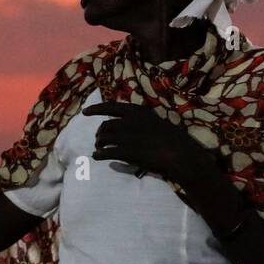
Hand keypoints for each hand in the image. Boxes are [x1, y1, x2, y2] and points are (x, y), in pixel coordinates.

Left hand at [82, 100, 213, 185]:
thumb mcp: (155, 120)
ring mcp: (127, 137)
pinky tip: (97, 157)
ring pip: (103, 139)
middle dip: (99, 134)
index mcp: (137, 111)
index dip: (96, 109)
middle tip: (99, 140)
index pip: (110, 107)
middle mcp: (129, 121)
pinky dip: (99, 155)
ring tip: (98, 149)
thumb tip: (125, 122)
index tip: (84, 112)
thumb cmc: (171, 138)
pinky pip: (106, 153)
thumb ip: (139, 120)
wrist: (179, 154)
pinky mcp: (126, 152)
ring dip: (98, 144)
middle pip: (105, 126)